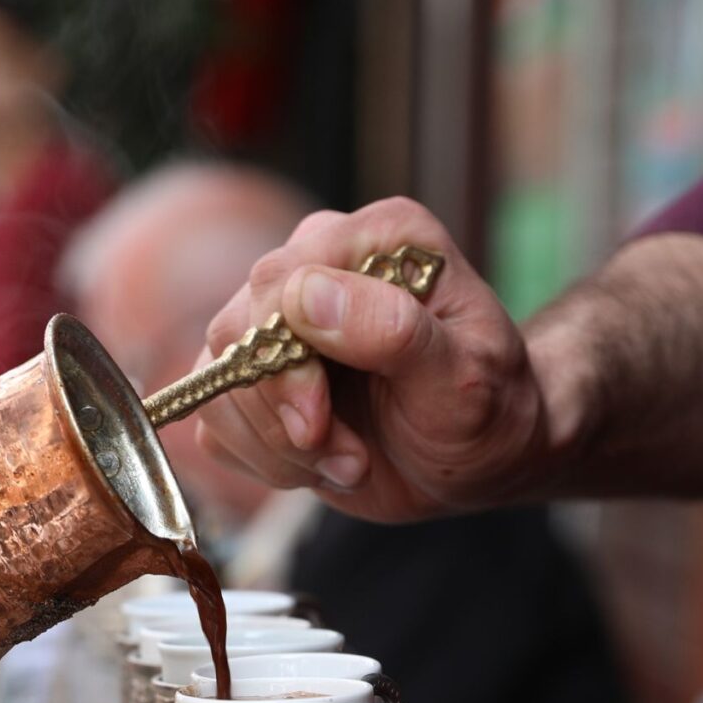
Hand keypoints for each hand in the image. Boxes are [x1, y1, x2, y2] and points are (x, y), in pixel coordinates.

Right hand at [192, 198, 550, 522]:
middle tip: (348, 457)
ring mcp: (279, 318)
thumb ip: (392, 330)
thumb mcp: (464, 377)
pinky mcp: (255, 373)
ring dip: (277, 445)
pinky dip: (262, 459)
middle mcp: (318, 262)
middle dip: (281, 413)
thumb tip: (304, 296)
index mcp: (377, 239)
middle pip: (234, 330)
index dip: (284, 362)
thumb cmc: (487, 410)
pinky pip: (214, 419)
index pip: (278, 281)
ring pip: (216, 381)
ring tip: (350, 462)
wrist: (480, 458)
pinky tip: (321, 463)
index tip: (318, 424)